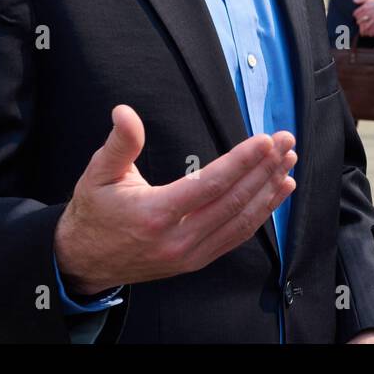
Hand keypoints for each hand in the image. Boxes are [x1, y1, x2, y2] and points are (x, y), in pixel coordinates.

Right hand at [54, 105, 296, 296]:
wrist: (85, 261)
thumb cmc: (94, 213)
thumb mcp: (98, 174)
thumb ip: (119, 143)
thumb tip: (125, 112)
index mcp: (155, 214)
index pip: (210, 185)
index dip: (242, 162)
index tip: (265, 141)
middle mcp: (178, 240)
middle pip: (233, 202)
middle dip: (264, 169)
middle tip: (286, 142)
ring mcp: (190, 255)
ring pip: (241, 222)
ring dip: (269, 191)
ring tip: (288, 164)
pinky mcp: (197, 261)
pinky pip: (236, 237)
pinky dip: (260, 214)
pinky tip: (275, 193)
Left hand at [352, 0, 373, 34]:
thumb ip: (360, 0)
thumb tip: (353, 0)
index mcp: (365, 6)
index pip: (357, 12)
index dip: (355, 14)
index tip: (355, 15)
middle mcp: (368, 10)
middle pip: (359, 16)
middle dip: (357, 19)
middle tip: (357, 19)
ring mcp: (372, 14)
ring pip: (363, 20)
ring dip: (360, 23)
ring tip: (359, 24)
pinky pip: (370, 23)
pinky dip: (367, 26)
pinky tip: (365, 28)